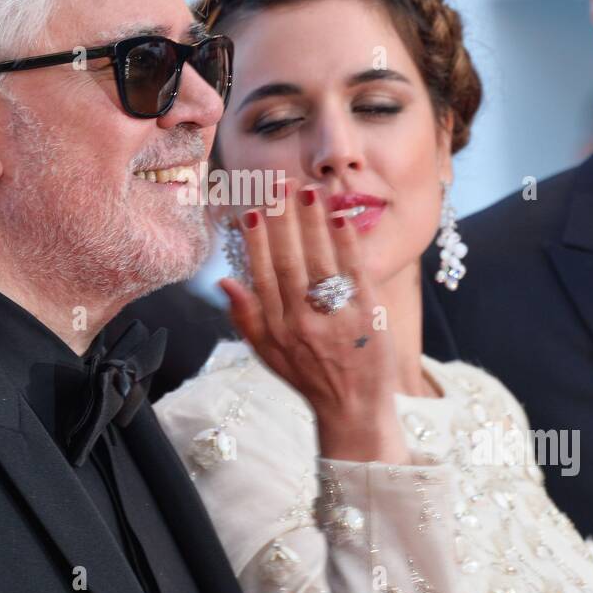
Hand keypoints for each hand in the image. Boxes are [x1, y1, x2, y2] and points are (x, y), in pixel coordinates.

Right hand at [219, 181, 409, 463]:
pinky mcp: (368, 315)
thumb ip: (245, 317)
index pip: (263, 275)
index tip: (254, 210)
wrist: (353, 409)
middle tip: (279, 183)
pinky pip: (355, 271)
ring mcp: (337, 318)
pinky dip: (347, 242)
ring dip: (313, 222)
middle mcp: (303, 321)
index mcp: (276, 328)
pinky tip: (340, 217)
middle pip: (290, 261)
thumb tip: (224, 280)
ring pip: (321, 260)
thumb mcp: (267, 355)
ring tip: (308, 190)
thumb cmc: (307, 377)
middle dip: (284, 219)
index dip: (257, 242)